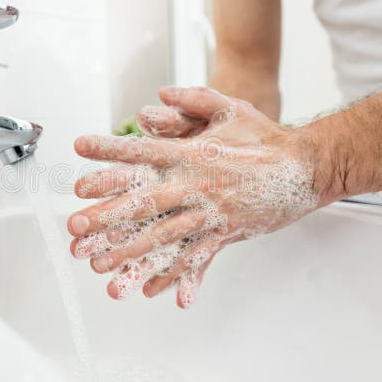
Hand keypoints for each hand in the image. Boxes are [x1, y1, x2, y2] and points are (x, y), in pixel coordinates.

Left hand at [68, 87, 321, 307]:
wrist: (306, 168)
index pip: (141, 150)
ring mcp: (209, 212)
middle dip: (105, 216)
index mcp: (192, 153)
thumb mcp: (230, 108)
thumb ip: (193, 99)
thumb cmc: (266, 138)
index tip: (79, 147)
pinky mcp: (225, 233)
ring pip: (162, 237)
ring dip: (128, 253)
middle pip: (142, 202)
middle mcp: (195, 184)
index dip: (108, 148)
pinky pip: (194, 258)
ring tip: (99, 265)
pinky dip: (171, 275)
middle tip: (76, 225)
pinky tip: (148, 287)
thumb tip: (161, 94)